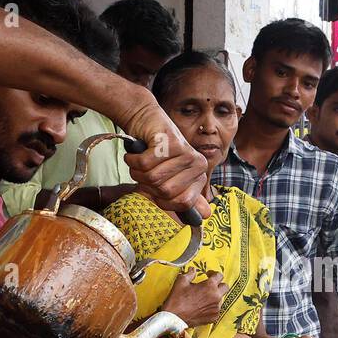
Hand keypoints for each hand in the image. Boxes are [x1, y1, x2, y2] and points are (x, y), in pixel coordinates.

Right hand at [122, 103, 209, 218]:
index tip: (156, 189)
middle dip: (148, 184)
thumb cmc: (158, 152)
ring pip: (152, 178)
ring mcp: (183, 151)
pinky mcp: (166, 142)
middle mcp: (196, 162)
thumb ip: (187, 196)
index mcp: (201, 173)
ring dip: (138, 172)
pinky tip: (137, 152)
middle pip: (165, 191)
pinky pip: (143, 164)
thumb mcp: (173, 177)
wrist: (145, 120)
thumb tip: (205, 216)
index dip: (163, 200)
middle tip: (147, 170)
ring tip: (141, 161)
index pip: (183, 203)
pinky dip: (132, 160)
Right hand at [163, 270, 226, 327]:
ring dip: (215, 296)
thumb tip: (192, 270)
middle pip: (225, 287)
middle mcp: (216, 297)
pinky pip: (217, 309)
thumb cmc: (177, 300)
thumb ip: (189, 274)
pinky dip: (212, 306)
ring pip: (221, 298)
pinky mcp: (214, 317)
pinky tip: (203, 306)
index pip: (219, 276)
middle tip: (210, 285)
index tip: (209, 275)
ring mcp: (216, 308)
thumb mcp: (181, 282)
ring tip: (204, 297)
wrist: (174, 318)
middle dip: (219, 284)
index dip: (213, 274)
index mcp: (209, 286)